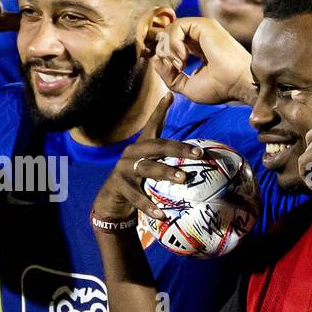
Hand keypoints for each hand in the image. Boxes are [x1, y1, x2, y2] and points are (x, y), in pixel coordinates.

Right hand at [92, 93, 203, 222]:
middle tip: (198, 154)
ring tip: (183, 178)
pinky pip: (137, 197)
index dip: (160, 110)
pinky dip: (150, 206)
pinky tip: (163, 214)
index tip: (171, 97)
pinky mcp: (120, 187)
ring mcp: (124, 170)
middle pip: (156, 146)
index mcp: (141, 145)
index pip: (152, 124)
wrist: (113, 198)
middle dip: (178, 149)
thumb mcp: (150, 160)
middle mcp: (131, 154)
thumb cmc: (138, 176)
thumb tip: (180, 127)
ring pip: (146, 168)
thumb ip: (165, 147)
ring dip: (165, 172)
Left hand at [150, 16, 252, 104]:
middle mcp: (200, 36)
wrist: (238, 84)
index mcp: (198, 48)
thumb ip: (169, 76)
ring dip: (168, 48)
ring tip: (180, 64)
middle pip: (168, 34)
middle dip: (163, 51)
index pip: (172, 42)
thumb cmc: (220, 88)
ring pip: (170, 29)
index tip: (168, 69)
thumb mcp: (187, 86)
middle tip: (175, 67)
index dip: (163, 53)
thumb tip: (155, 60)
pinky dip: (173, 43)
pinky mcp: (204, 25)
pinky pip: (177, 26)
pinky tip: (183, 57)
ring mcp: (203, 29)